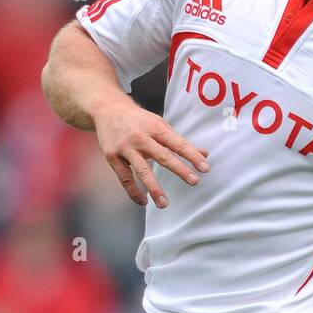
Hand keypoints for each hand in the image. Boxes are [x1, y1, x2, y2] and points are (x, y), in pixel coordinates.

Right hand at [93, 97, 208, 208]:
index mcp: (156, 128)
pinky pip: (125, 178)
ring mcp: (126, 148)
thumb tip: (205, 153)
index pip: (178, 143)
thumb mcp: (159, 124)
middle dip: (179, 169)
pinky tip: (144, 202)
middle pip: (163, 156)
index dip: (192, 155)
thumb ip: (179, 141)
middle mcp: (141, 138)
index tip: (205, 168)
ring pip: (142, 171)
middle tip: (194, 182)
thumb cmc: (138, 120)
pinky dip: (134, 192)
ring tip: (164, 204)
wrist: (107, 108)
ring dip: (154, 188)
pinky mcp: (113, 157)